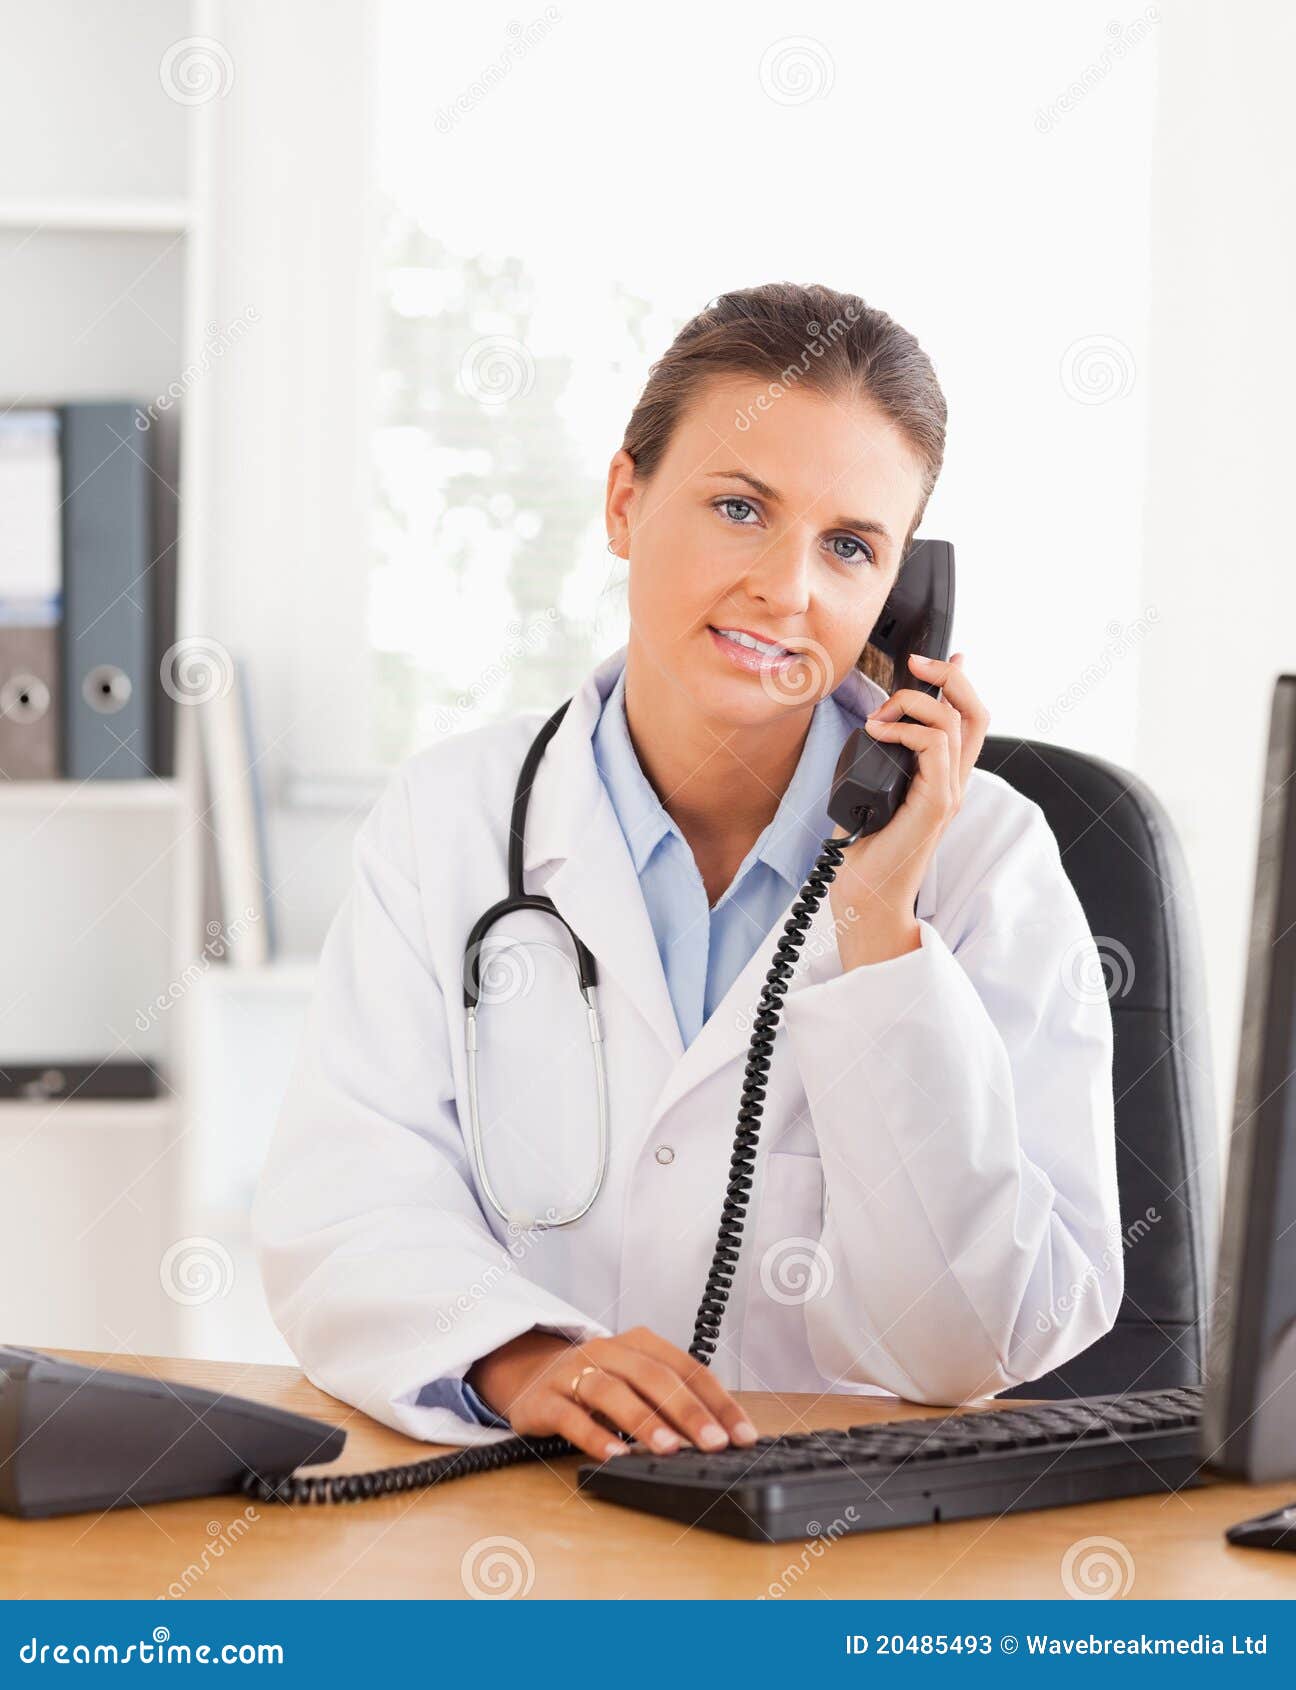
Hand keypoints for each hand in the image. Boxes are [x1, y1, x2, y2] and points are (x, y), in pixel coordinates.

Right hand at [466, 1325, 758, 1462]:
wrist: (530, 1375)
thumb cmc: (597, 1382)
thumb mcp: (635, 1380)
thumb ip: (670, 1400)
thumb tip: (720, 1435)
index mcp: (639, 1343)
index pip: (687, 1368)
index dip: (718, 1401)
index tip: (742, 1435)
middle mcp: (608, 1351)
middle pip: (653, 1377)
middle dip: (688, 1411)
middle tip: (714, 1443)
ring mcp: (574, 1373)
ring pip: (613, 1392)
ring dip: (644, 1421)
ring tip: (669, 1449)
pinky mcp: (545, 1400)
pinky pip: (571, 1417)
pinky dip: (594, 1436)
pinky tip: (615, 1455)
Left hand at [827, 653, 989, 967]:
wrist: (865, 897)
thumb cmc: (863, 850)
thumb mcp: (870, 789)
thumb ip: (881, 758)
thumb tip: (873, 726)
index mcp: (941, 778)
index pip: (966, 720)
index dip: (960, 683)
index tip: (939, 659)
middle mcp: (952, 782)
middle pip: (975, 712)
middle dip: (949, 676)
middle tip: (917, 663)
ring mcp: (948, 793)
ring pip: (952, 722)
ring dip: (913, 703)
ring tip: (880, 715)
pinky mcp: (936, 804)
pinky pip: (935, 746)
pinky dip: (907, 728)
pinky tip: (879, 731)